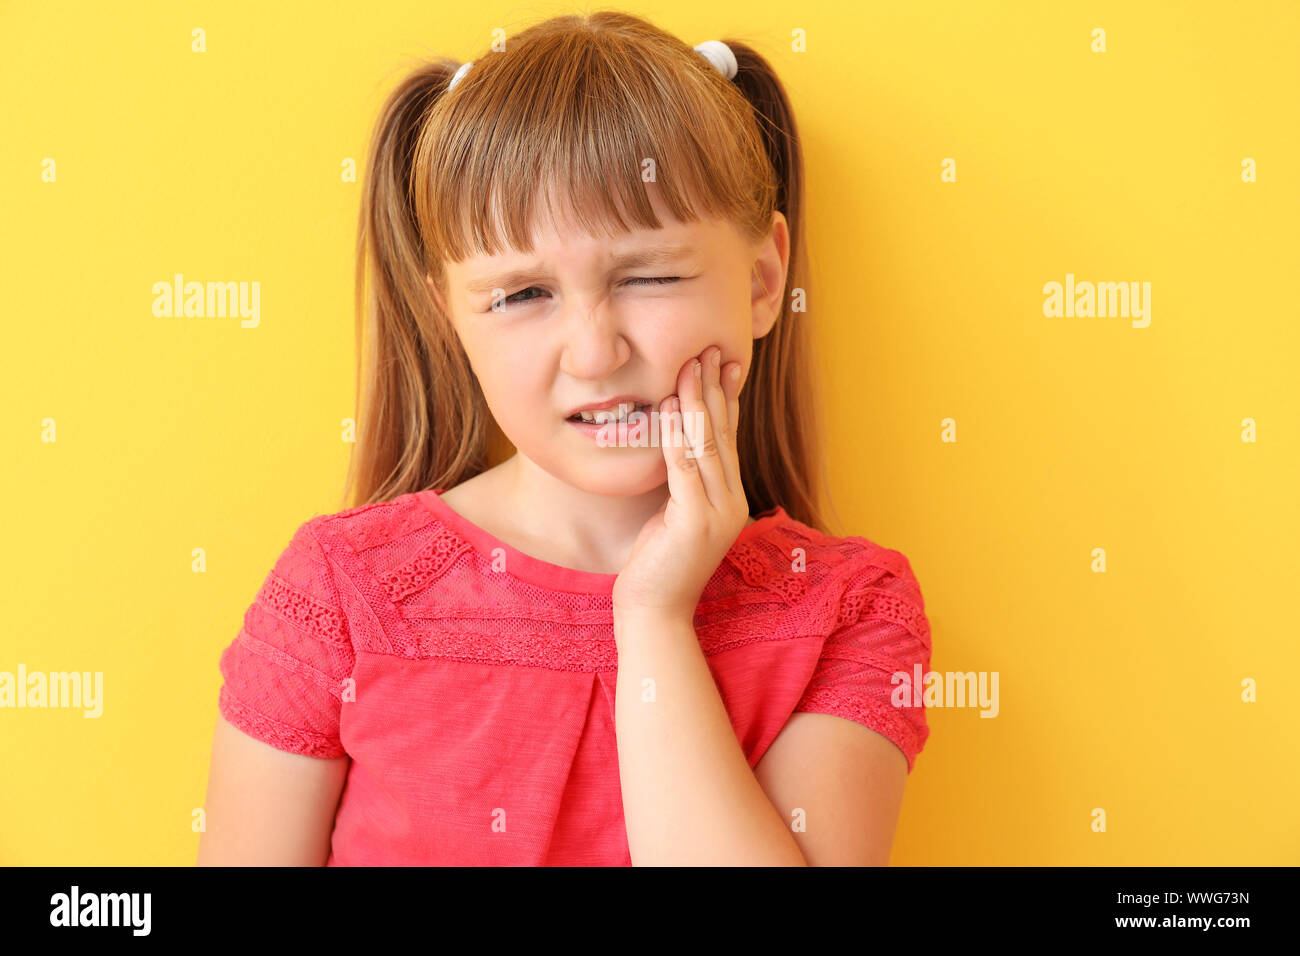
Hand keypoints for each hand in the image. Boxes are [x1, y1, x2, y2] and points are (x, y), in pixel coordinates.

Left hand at [612, 346, 748, 621]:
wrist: (656, 614)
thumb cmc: (656, 567)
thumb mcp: (673, 516)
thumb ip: (681, 484)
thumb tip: (673, 446)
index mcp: (730, 499)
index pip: (727, 439)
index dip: (724, 399)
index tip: (721, 363)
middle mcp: (732, 502)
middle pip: (723, 434)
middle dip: (715, 389)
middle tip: (710, 349)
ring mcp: (718, 513)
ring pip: (708, 445)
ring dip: (698, 402)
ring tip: (691, 365)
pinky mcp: (695, 523)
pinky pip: (685, 468)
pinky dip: (678, 434)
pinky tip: (673, 407)